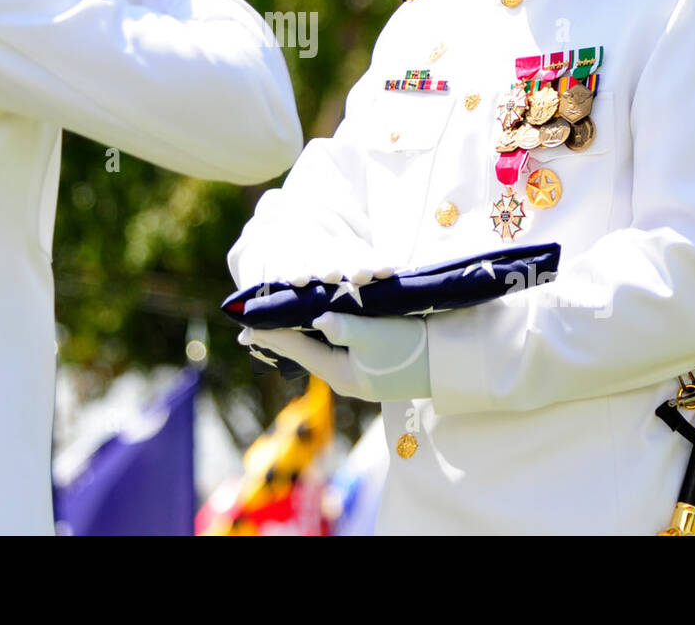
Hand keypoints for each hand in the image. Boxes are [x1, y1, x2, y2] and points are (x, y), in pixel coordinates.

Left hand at [239, 312, 430, 401]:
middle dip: (280, 332)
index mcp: (339, 373)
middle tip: (252, 322)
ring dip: (299, 330)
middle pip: (303, 349)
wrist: (451, 362)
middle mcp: (344, 376)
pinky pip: (336, 344)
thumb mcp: (378, 336)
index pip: (294, 348)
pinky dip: (321, 330)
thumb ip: (346, 327)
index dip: (268, 333)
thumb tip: (319, 319)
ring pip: (319, 347)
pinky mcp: (372, 362)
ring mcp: (359, 371)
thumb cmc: (414, 349)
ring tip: (277, 317)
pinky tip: (315, 319)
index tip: (243, 324)